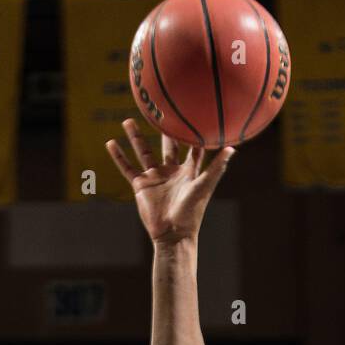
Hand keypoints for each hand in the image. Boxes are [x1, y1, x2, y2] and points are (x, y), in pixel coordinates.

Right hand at [106, 119, 232, 245]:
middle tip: (159, 110)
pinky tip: (110, 143)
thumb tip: (233, 148)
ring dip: (135, 137)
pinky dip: (119, 156)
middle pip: (167, 145)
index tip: (192, 113)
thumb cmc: (191, 212)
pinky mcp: (141, 186)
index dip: (192, 132)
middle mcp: (171, 172)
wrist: (173, 234)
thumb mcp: (204, 186)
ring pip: (143, 152)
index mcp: (188, 171)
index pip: (192, 147)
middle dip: (164, 129)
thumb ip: (216, 167)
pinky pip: (127, 168)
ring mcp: (155, 177)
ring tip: (128, 120)